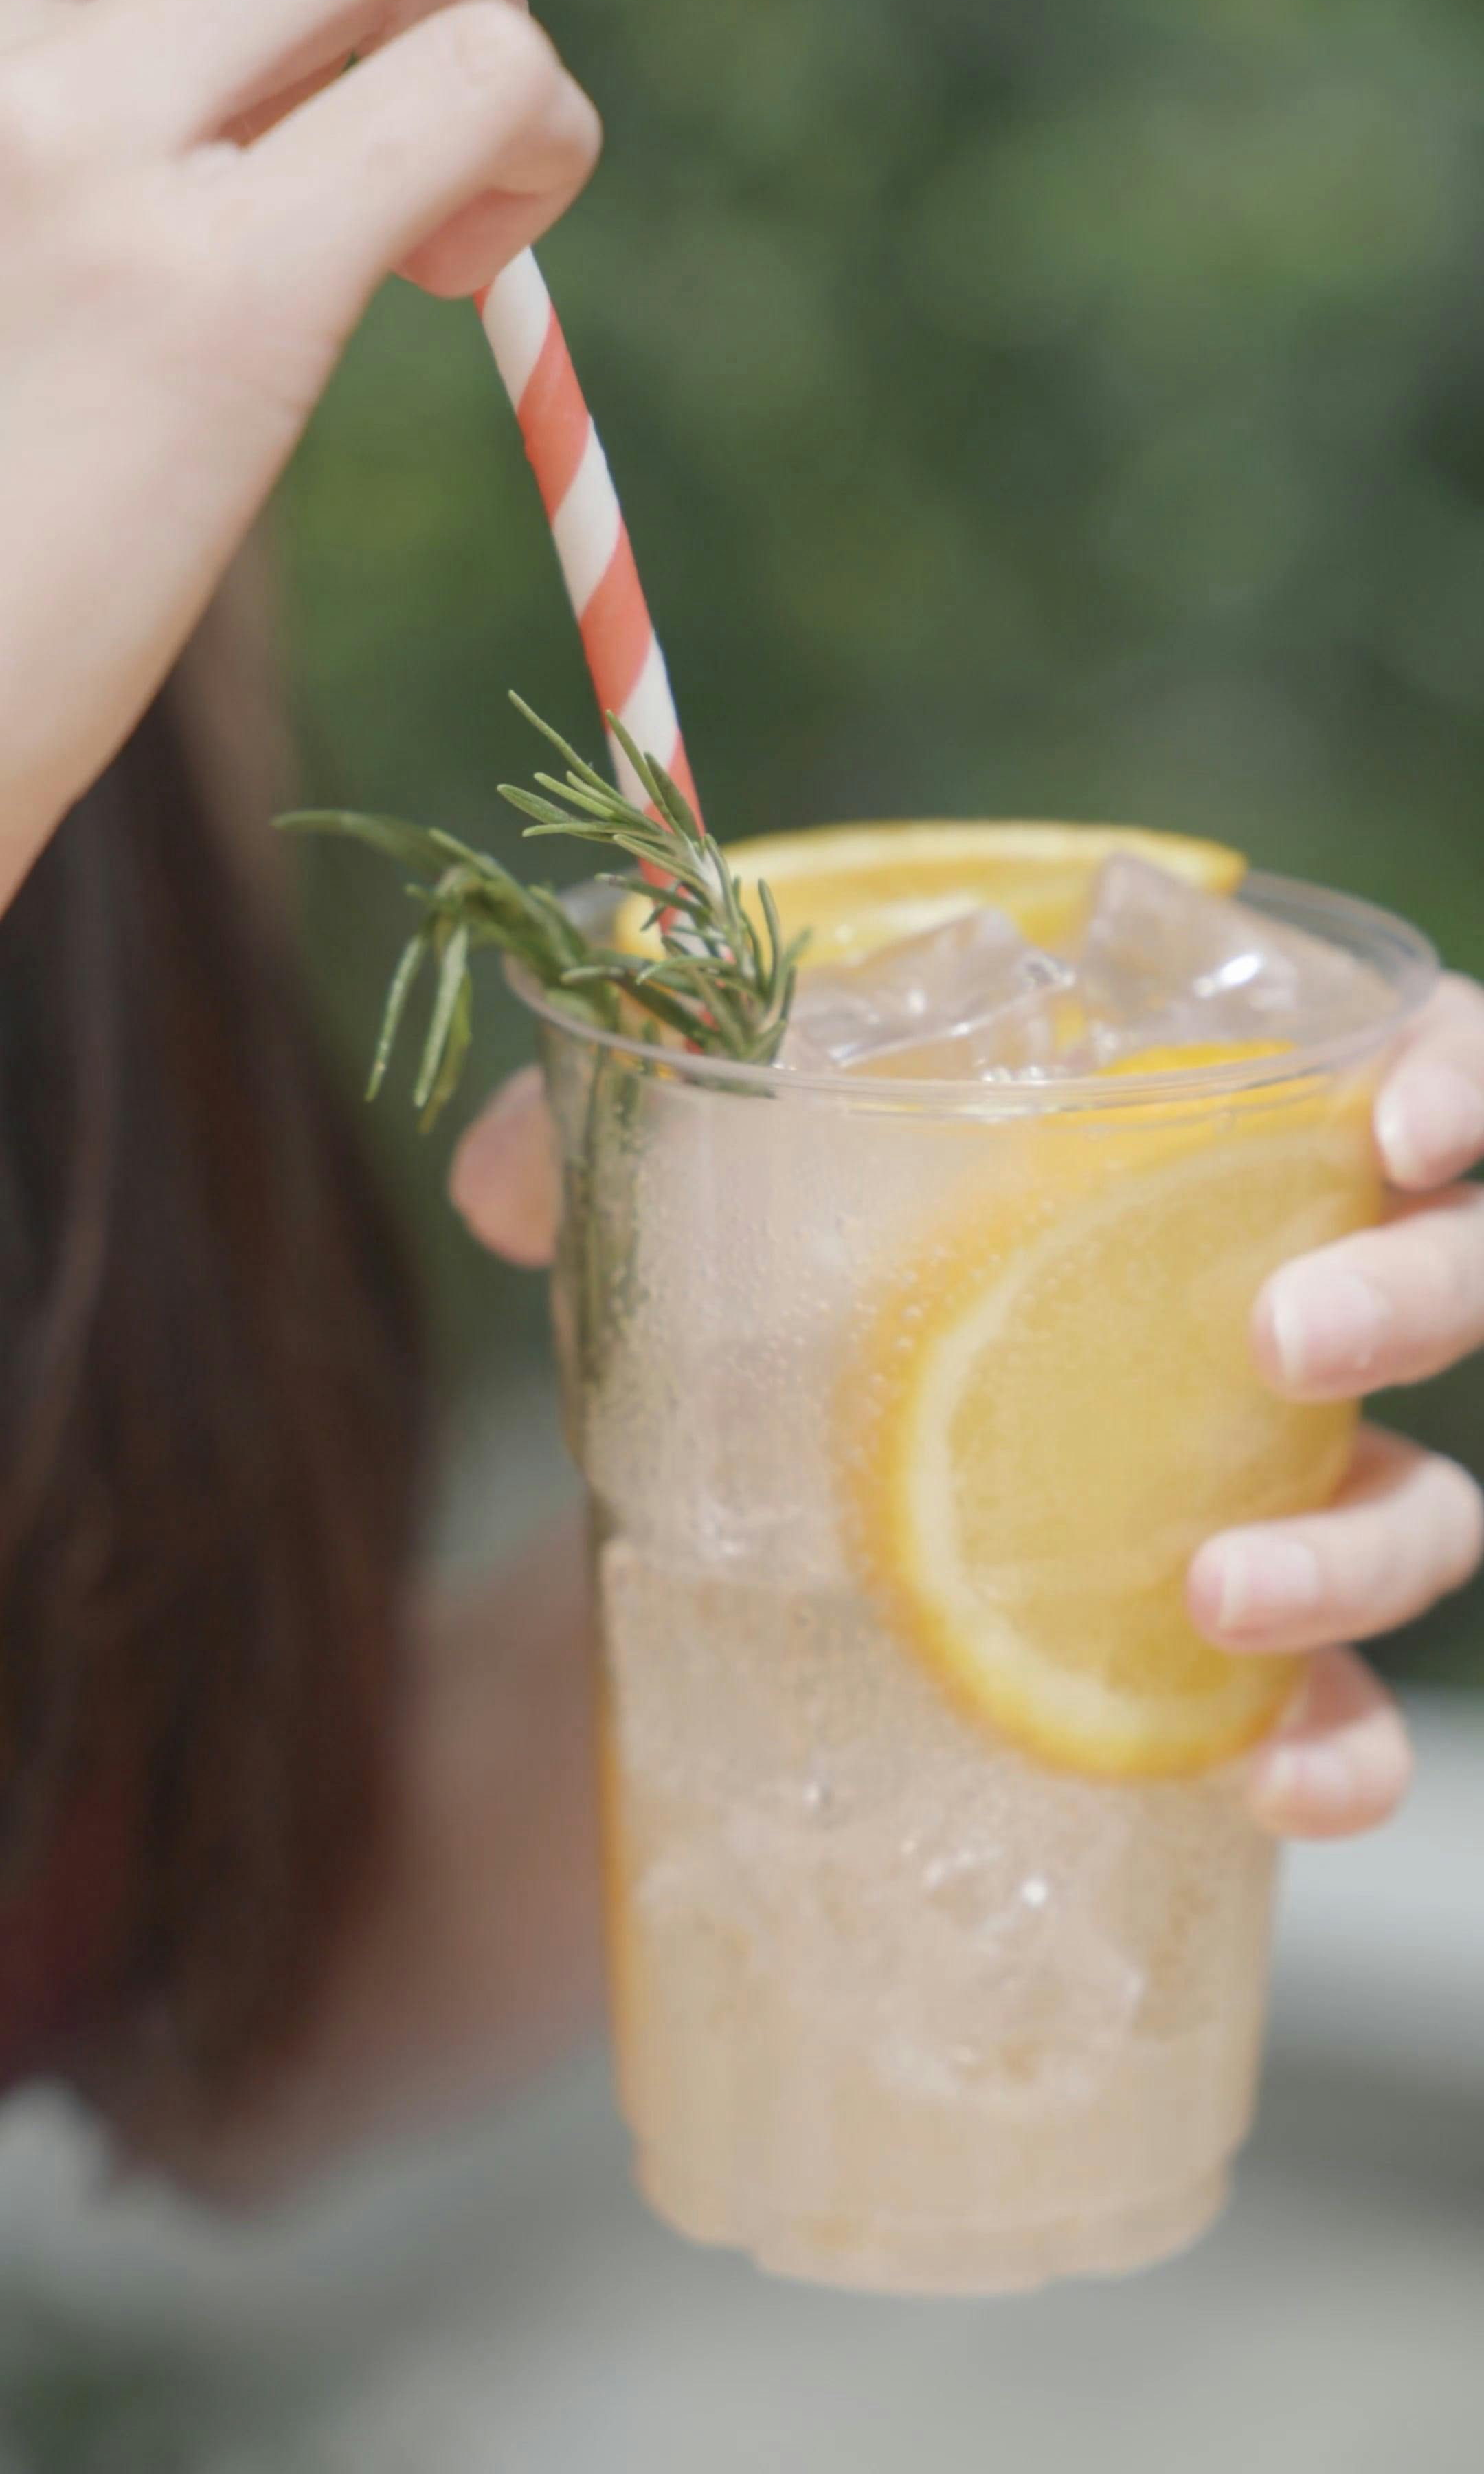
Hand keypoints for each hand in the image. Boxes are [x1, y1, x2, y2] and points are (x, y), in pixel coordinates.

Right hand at [0, 0, 599, 901]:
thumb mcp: (7, 185)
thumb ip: (101, 48)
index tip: (334, 22)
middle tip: (439, 71)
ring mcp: (73, 137)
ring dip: (486, 16)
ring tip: (446, 197)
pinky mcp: (211, 297)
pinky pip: (474, 84)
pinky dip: (539, 140)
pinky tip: (468, 271)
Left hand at [458, 991, 1483, 1839]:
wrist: (738, 1538)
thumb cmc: (765, 1314)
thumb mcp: (691, 1210)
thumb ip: (590, 1154)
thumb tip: (505, 1188)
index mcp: (1190, 1151)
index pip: (1413, 1075)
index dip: (1458, 1080)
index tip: (1389, 1117)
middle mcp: (1268, 1311)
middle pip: (1457, 1279)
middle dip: (1417, 1298)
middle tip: (1283, 1340)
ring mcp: (1264, 1493)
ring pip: (1423, 1506)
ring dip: (1365, 1553)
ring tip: (1216, 1594)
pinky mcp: (1215, 1663)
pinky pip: (1346, 1715)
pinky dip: (1339, 1754)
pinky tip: (1269, 1780)